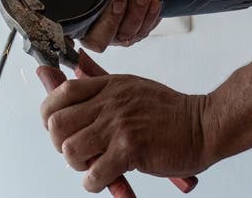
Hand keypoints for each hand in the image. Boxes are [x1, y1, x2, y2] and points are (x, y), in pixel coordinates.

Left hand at [39, 70, 209, 191]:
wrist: (202, 125)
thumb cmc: (168, 111)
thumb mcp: (131, 86)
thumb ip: (101, 82)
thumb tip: (72, 67)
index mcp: (110, 85)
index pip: (62, 91)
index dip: (49, 112)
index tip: (54, 125)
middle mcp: (111, 102)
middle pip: (57, 123)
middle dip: (59, 143)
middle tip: (77, 150)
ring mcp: (119, 125)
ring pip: (70, 151)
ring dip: (77, 165)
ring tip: (93, 164)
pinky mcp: (131, 149)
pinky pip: (94, 175)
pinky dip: (94, 183)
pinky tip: (106, 178)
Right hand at [80, 0, 161, 52]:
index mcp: (83, 21)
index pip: (90, 36)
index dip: (102, 25)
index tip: (114, 1)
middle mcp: (100, 32)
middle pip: (110, 38)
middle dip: (117, 19)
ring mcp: (120, 32)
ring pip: (130, 33)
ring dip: (139, 14)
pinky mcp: (137, 29)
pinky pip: (145, 29)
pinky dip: (152, 17)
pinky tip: (155, 3)